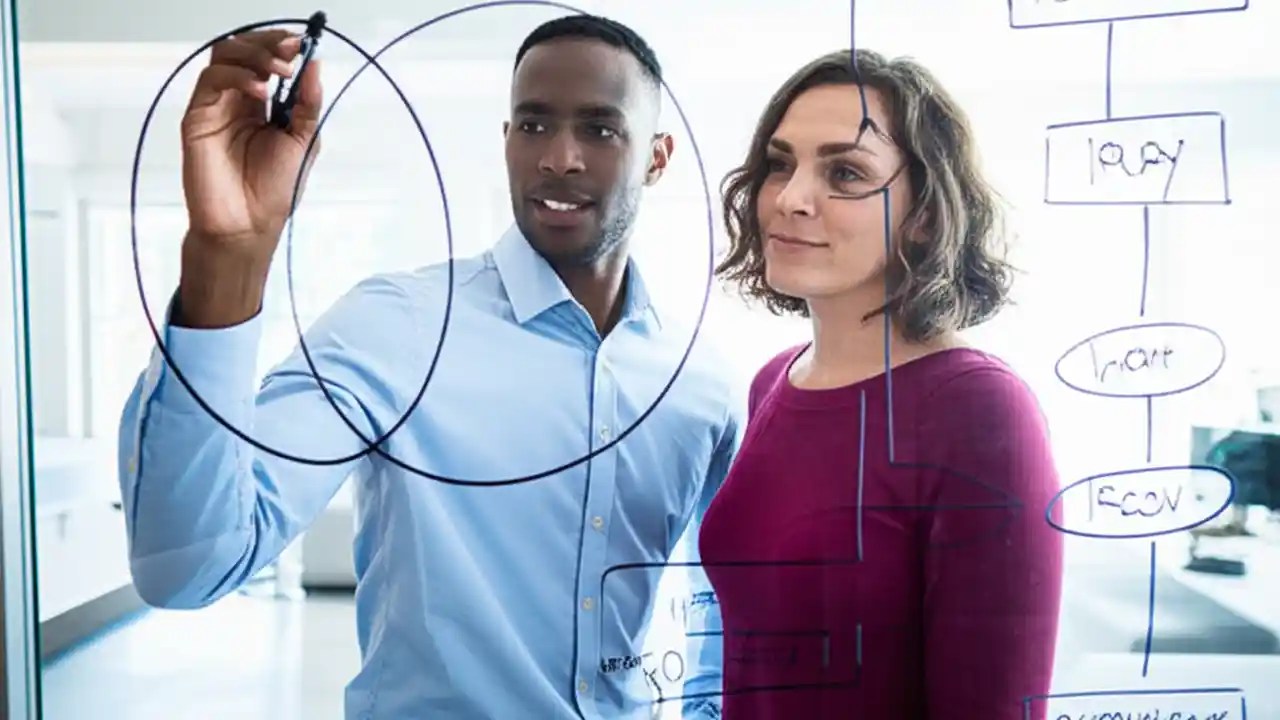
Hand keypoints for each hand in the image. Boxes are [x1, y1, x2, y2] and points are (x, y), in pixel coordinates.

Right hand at [175, 28, 323, 326]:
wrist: (247, 226)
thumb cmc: (272, 192)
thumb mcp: (303, 142)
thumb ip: (307, 105)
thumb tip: (315, 64)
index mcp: (261, 106)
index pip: (266, 61)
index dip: (281, 46)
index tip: (302, 44)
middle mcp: (236, 101)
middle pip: (242, 50)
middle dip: (268, 45)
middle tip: (290, 52)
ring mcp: (215, 107)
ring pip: (223, 57)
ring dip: (253, 55)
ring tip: (279, 72)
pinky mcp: (197, 118)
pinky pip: (211, 81)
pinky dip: (235, 76)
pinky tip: (259, 91)